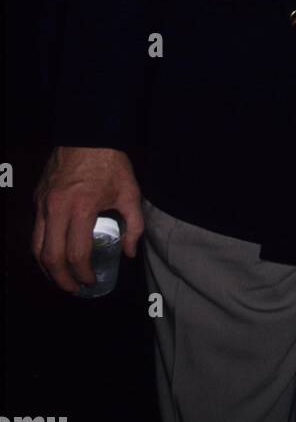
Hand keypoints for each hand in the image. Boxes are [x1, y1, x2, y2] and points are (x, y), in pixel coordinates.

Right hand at [32, 147, 143, 293]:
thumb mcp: (130, 193)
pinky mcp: (37, 198)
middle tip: (73, 288)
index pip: (76, 254)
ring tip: (60, 277)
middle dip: (61, 279)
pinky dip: (42, 248)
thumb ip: (133, 226)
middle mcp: (57, 209)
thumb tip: (129, 254)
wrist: (87, 133)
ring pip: (36, 247)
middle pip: (51, 257)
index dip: (83, 274)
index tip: (91, 280)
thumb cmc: (111, 163)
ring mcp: (43, 203)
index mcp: (81, 208)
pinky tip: (53, 254)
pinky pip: (35, 230)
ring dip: (46, 267)